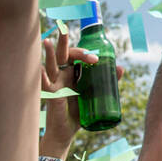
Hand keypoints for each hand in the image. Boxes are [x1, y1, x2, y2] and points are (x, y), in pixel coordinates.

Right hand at [39, 30, 98, 153]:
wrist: (66, 132)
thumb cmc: (78, 111)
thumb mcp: (94, 94)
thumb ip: (107, 81)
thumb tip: (121, 68)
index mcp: (72, 72)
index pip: (75, 55)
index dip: (84, 52)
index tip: (96, 59)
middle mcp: (61, 75)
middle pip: (61, 54)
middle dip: (63, 42)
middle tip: (64, 28)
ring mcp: (54, 83)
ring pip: (50, 65)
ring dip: (48, 54)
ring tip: (46, 42)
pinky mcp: (50, 95)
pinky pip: (44, 85)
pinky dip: (41, 77)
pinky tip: (39, 70)